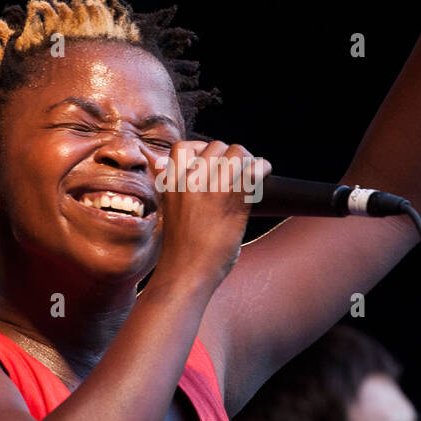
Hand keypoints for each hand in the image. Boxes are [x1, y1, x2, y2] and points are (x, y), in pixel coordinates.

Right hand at [151, 140, 271, 286]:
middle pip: (216, 146)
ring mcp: (211, 190)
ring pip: (236, 152)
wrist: (185, 273)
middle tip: (236, 172)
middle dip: (229, 156)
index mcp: (171, 183)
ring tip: (250, 174)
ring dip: (247, 161)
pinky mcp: (232, 201)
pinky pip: (253, 170)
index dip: (201, 150)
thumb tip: (156, 161)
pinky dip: (262, 168)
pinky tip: (264, 174)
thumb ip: (170, 184)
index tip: (212, 164)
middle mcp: (189, 182)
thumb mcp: (168, 208)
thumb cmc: (180, 247)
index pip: (184, 147)